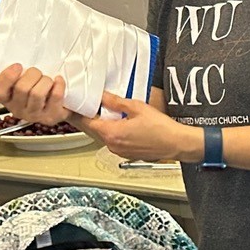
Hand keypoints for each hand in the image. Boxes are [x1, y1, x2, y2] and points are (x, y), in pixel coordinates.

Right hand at [0, 64, 71, 126]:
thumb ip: (17, 75)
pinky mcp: (52, 116)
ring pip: (37, 93)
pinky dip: (59, 84)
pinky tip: (58, 81)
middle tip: (37, 72)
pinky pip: (55, 96)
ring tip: (47, 79)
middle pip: (22, 88)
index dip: (7, 76)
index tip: (18, 66)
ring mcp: (36, 115)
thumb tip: (20, 58)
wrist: (59, 108)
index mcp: (7, 100)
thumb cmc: (38, 92)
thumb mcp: (22, 84)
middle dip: (33, 74)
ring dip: (45, 80)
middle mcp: (19, 110)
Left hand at [82, 92, 201, 162]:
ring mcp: (119, 151)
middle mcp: (113, 145)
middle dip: (87, 118)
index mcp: (112, 133)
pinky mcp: (127, 153)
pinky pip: (112, 141)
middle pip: (91, 130)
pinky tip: (118, 124)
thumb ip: (115, 102)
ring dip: (100, 125)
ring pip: (102, 136)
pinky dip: (111, 132)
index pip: (85, 122)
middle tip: (85, 106)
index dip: (77, 112)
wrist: (177, 143)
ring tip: (104, 114)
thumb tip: (102, 96)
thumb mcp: (137, 107)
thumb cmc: (162, 129)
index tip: (73, 105)